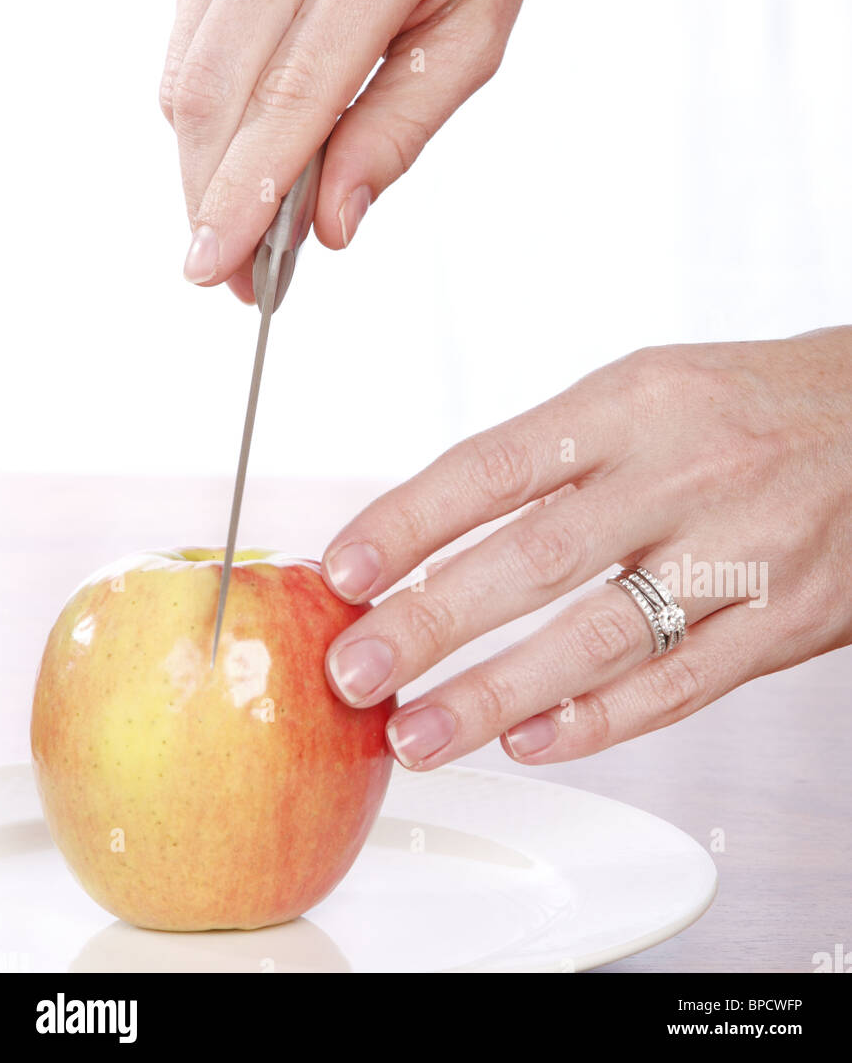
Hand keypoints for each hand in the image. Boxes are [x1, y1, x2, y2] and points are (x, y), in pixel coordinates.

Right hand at [160, 0, 549, 300]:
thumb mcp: (481, 27)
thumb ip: (404, 127)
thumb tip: (334, 225)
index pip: (296, 89)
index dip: (250, 192)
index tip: (218, 269)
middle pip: (220, 89)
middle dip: (211, 196)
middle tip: (227, 273)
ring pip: (186, 69)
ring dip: (199, 162)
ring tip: (239, 216)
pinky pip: (185, 34)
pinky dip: (207, 103)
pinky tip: (249, 124)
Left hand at [321, 330, 851, 768]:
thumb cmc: (745, 406)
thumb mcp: (646, 390)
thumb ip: (554, 458)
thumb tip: (432, 534)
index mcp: (637, 403)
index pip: (499, 464)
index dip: (411, 520)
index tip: (344, 568)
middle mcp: (686, 473)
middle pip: (537, 557)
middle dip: (432, 621)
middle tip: (356, 669)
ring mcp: (742, 551)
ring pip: (602, 638)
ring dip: (496, 693)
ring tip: (420, 732)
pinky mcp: (785, 620)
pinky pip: (677, 685)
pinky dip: (597, 720)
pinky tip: (531, 740)